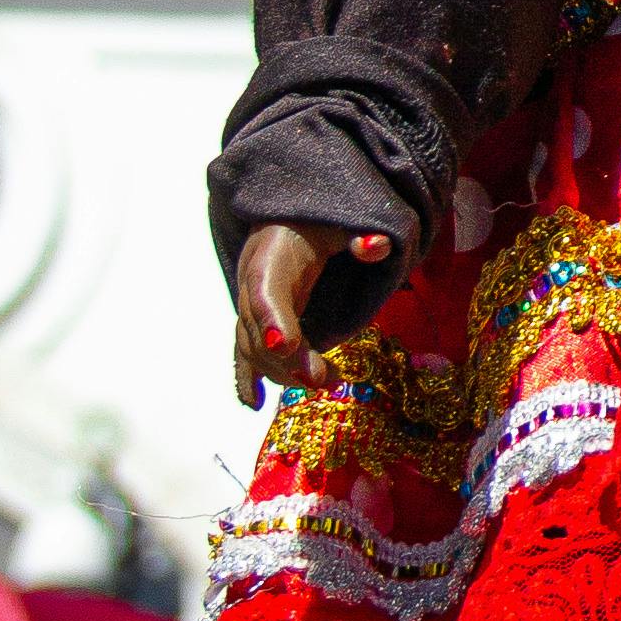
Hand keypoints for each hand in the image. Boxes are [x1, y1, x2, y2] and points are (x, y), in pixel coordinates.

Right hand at [233, 221, 391, 407]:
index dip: (273, 319)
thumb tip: (377, 246)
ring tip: (330, 380)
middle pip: (261, 329)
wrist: (285, 217)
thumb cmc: (316, 221)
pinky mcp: (253, 322)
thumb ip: (360, 236)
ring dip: (285, 371)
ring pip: (254, 347)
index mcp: (270, 257)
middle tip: (323, 378)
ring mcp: (249, 305)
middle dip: (289, 358)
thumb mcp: (342, 221)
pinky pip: (243, 352)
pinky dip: (246, 378)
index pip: (265, 291)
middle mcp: (250, 284)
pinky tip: (252, 402)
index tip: (284, 346)